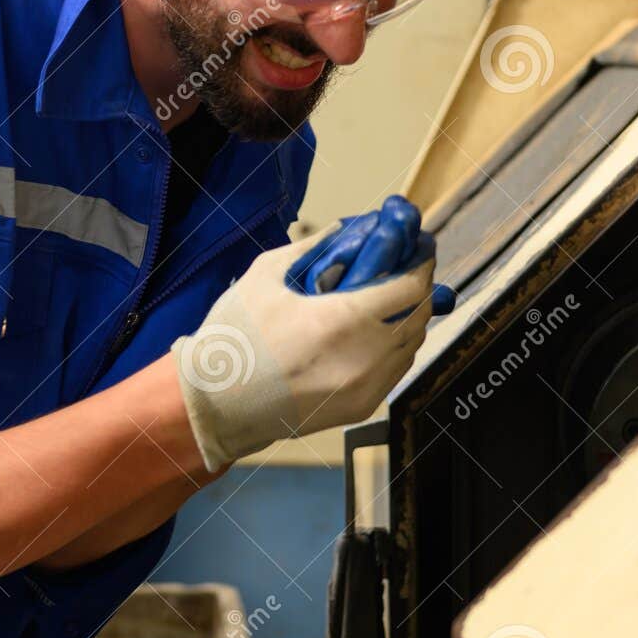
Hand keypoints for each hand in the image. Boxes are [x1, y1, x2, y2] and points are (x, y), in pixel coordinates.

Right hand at [171, 226, 435, 469]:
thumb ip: (312, 248)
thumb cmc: (235, 337)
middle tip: (407, 268)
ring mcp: (366, 388)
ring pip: (412, 345)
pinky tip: (376, 334)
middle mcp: (364, 357)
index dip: (420, 263)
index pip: (410, 287)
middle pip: (419, 315)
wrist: (216, 404)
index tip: (418, 247)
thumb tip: (345, 228)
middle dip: (418, 287)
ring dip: (409, 318)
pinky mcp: (361, 408)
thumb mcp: (265, 275)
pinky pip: (396, 371)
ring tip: (390, 300)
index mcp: (342, 320)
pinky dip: (395, 348)